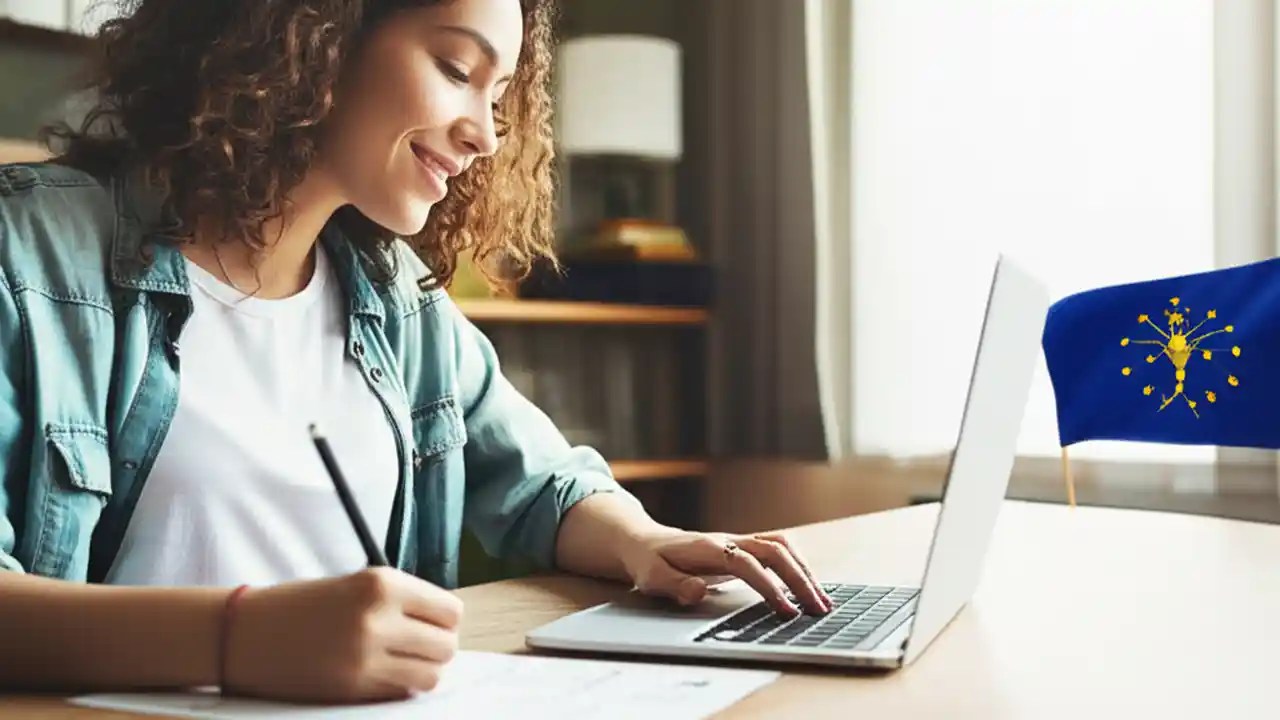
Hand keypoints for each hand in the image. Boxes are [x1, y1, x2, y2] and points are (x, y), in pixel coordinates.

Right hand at [223, 567, 461, 701]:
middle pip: (447, 645)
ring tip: (400, 662)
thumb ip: (402, 601)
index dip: (444, 620)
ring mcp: (366, 657)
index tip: (430, 623)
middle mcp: (378, 618)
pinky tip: (379, 675)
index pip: (450, 611)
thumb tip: (447, 626)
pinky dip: (400, 687)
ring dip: (422, 670)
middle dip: (437, 647)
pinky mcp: (353, 688)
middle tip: (416, 645)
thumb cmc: (303, 606)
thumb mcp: (357, 585)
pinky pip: (402, 692)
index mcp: (381, 583)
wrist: (246, 632)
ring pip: (432, 675)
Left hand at [621, 529, 834, 615]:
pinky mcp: (743, 548)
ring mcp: (738, 541)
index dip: (768, 585)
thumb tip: (699, 591)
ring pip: (781, 547)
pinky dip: (797, 566)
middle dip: (800, 579)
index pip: (747, 563)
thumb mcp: (651, 577)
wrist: (645, 542)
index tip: (785, 610)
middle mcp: (728, 540)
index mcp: (708, 548)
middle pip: (774, 550)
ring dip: (804, 571)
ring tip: (822, 601)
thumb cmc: (650, 562)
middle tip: (818, 610)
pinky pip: (777, 551)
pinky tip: (808, 588)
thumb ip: (674, 585)